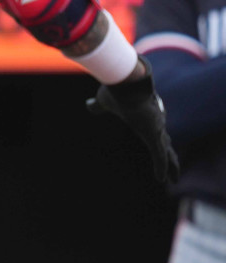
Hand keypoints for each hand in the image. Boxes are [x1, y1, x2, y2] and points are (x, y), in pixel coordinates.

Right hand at [86, 58, 179, 183]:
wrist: (125, 82)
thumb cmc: (116, 89)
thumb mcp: (104, 101)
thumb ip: (98, 106)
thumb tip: (89, 105)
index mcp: (145, 115)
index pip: (155, 130)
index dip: (159, 140)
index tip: (163, 146)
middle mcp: (154, 123)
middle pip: (165, 143)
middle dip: (170, 157)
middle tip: (174, 170)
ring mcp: (156, 129)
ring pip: (166, 152)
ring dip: (172, 166)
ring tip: (174, 179)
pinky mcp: (154, 135)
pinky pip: (160, 156)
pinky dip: (161, 168)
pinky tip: (162, 179)